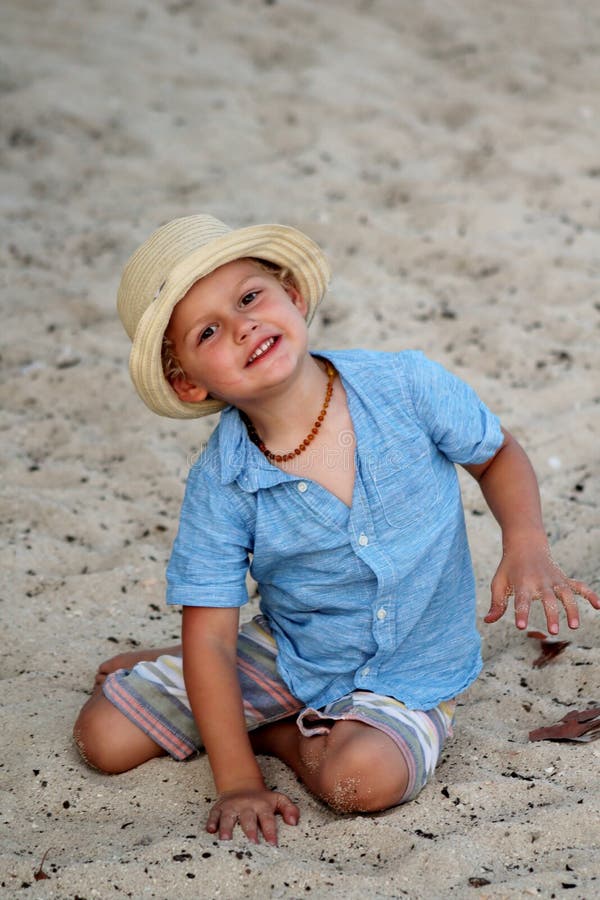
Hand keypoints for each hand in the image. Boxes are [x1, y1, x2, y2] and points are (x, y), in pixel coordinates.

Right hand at [206, 786, 299, 844]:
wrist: (241, 784)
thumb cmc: (262, 799)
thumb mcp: (279, 799)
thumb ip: (290, 809)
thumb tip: (294, 822)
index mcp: (261, 805)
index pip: (267, 818)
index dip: (270, 831)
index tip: (273, 844)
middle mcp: (246, 805)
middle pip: (248, 818)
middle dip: (249, 830)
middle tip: (251, 843)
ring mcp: (232, 806)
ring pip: (228, 816)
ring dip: (227, 827)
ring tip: (225, 839)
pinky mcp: (219, 807)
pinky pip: (214, 814)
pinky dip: (211, 821)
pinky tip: (210, 830)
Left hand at [484, 542, 599, 633]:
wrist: (525, 544)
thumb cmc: (509, 568)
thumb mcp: (499, 583)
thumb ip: (496, 604)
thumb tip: (487, 621)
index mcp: (522, 583)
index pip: (521, 600)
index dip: (521, 613)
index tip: (521, 626)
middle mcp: (540, 582)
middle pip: (547, 599)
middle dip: (551, 614)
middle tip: (552, 631)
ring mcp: (554, 580)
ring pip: (566, 594)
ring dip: (571, 609)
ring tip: (573, 626)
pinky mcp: (563, 579)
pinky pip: (579, 586)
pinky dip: (590, 594)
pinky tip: (598, 606)